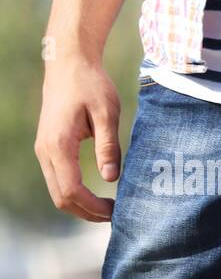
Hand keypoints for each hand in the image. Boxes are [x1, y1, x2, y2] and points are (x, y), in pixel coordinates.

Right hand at [34, 54, 119, 221]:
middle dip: (87, 213)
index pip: (72, 190)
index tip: (117, 212)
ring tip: (110, 209)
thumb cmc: (91, 84)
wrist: (68, 63)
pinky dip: (76, 193)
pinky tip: (97, 194)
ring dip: (81, 205)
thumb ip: (108, 147)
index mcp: (58, 145)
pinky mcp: (48, 148)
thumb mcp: (107, 113)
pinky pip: (58, 180)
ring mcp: (43, 150)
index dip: (94, 208)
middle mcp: (45, 151)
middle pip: (61, 198)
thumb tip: (110, 179)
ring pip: (57, 191)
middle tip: (116, 216)